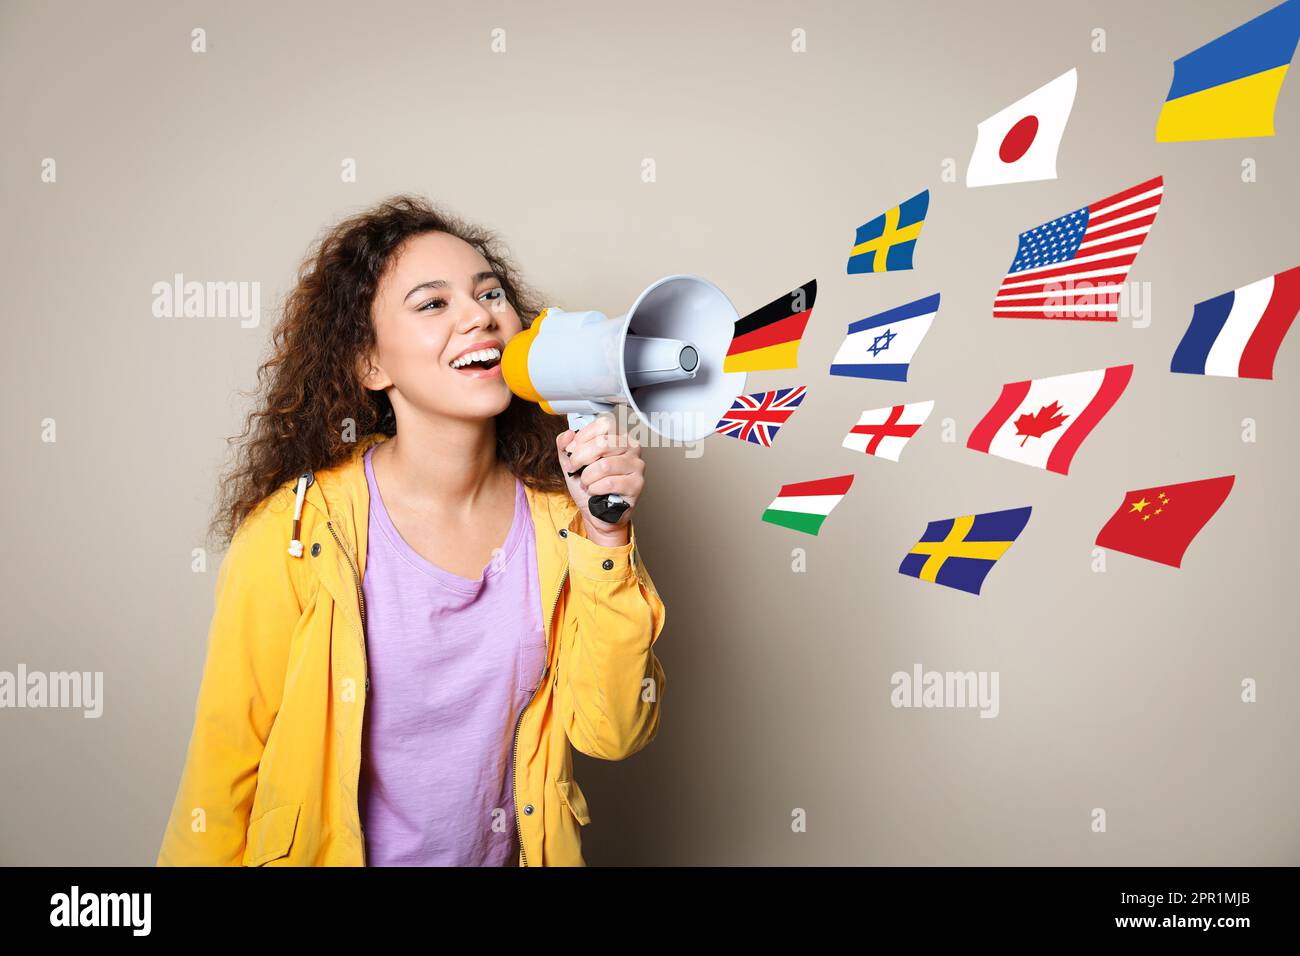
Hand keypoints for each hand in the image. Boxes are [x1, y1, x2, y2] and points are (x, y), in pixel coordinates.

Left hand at [555, 413, 644, 544]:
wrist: (597, 512)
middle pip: (602, 443)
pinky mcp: (637, 484)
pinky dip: (595, 489)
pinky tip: (596, 491)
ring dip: (587, 477)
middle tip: (575, 468)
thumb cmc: (590, 486)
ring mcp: (637, 466)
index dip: (583, 436)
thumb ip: (565, 445)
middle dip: (580, 458)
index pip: (604, 424)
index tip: (572, 449)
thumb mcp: (572, 463)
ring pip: (604, 465)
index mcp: (618, 436)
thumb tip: (568, 434)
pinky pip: (610, 483)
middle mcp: (631, 447)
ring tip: (587, 482)